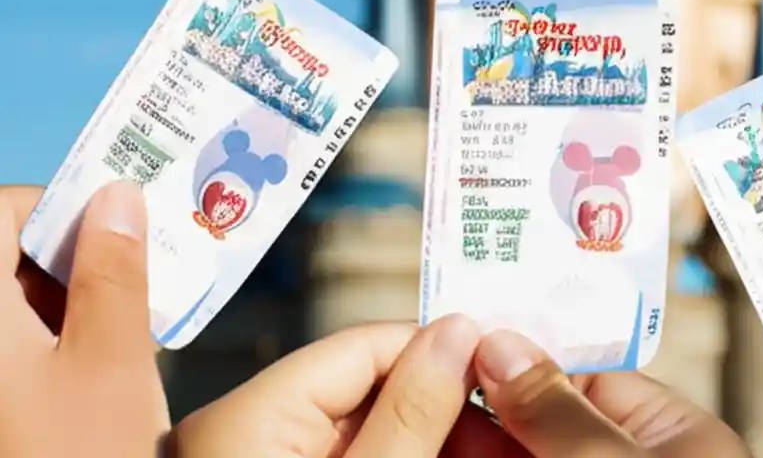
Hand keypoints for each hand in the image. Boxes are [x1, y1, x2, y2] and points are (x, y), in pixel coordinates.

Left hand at [0, 181, 168, 456]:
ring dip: (55, 303)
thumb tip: (117, 195)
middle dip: (67, 259)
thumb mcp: (112, 363)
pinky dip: (36, 343)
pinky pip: (3, 346)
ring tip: (114, 342)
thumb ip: (115, 270)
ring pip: (0, 301)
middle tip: (129, 288)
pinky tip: (80, 377)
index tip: (119, 230)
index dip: (60, 207)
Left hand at [168, 315, 480, 457]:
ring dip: (428, 433)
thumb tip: (460, 330)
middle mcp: (241, 428)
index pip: (365, 344)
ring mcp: (252, 457)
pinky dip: (396, 453)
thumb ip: (411, 413)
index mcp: (247, 414)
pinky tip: (444, 455)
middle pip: (368, 388)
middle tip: (507, 427)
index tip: (508, 371)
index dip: (444, 352)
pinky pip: (346, 454)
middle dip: (442, 401)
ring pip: (363, 425)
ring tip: (492, 447)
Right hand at [441, 330, 749, 457]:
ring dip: (469, 431)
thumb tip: (501, 345)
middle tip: (415, 366)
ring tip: (415, 406)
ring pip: (521, 453)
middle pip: (545, 417)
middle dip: (482, 393)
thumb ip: (561, 412)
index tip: (460, 330)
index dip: (522, 349)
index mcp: (675, 436)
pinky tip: (437, 448)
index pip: (588, 373)